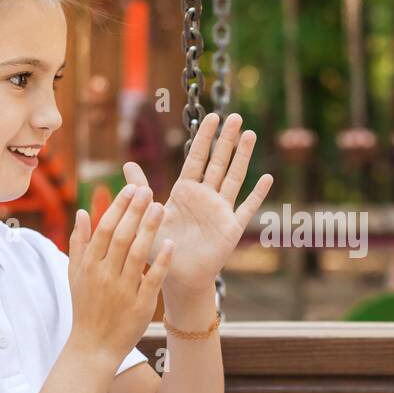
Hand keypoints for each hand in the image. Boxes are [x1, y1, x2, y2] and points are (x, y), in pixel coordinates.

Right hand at [67, 184, 173, 362]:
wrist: (93, 346)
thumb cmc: (86, 307)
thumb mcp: (75, 275)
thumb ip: (80, 243)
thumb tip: (84, 212)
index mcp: (88, 266)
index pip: (104, 229)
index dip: (119, 207)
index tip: (132, 188)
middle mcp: (104, 276)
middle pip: (120, 237)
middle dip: (134, 212)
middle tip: (148, 189)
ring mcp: (122, 291)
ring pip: (136, 255)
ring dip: (148, 230)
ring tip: (160, 208)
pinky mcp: (140, 306)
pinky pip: (152, 280)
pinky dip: (160, 262)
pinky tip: (170, 243)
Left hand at [122, 112, 273, 295]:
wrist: (176, 276)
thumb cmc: (160, 247)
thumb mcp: (147, 214)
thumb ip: (139, 189)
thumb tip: (126, 164)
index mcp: (185, 191)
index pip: (197, 158)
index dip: (204, 138)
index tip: (211, 117)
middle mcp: (205, 197)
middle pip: (218, 162)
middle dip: (226, 139)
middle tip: (234, 116)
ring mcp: (221, 210)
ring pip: (235, 177)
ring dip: (243, 157)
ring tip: (250, 134)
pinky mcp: (232, 227)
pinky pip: (247, 208)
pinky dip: (257, 194)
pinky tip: (267, 178)